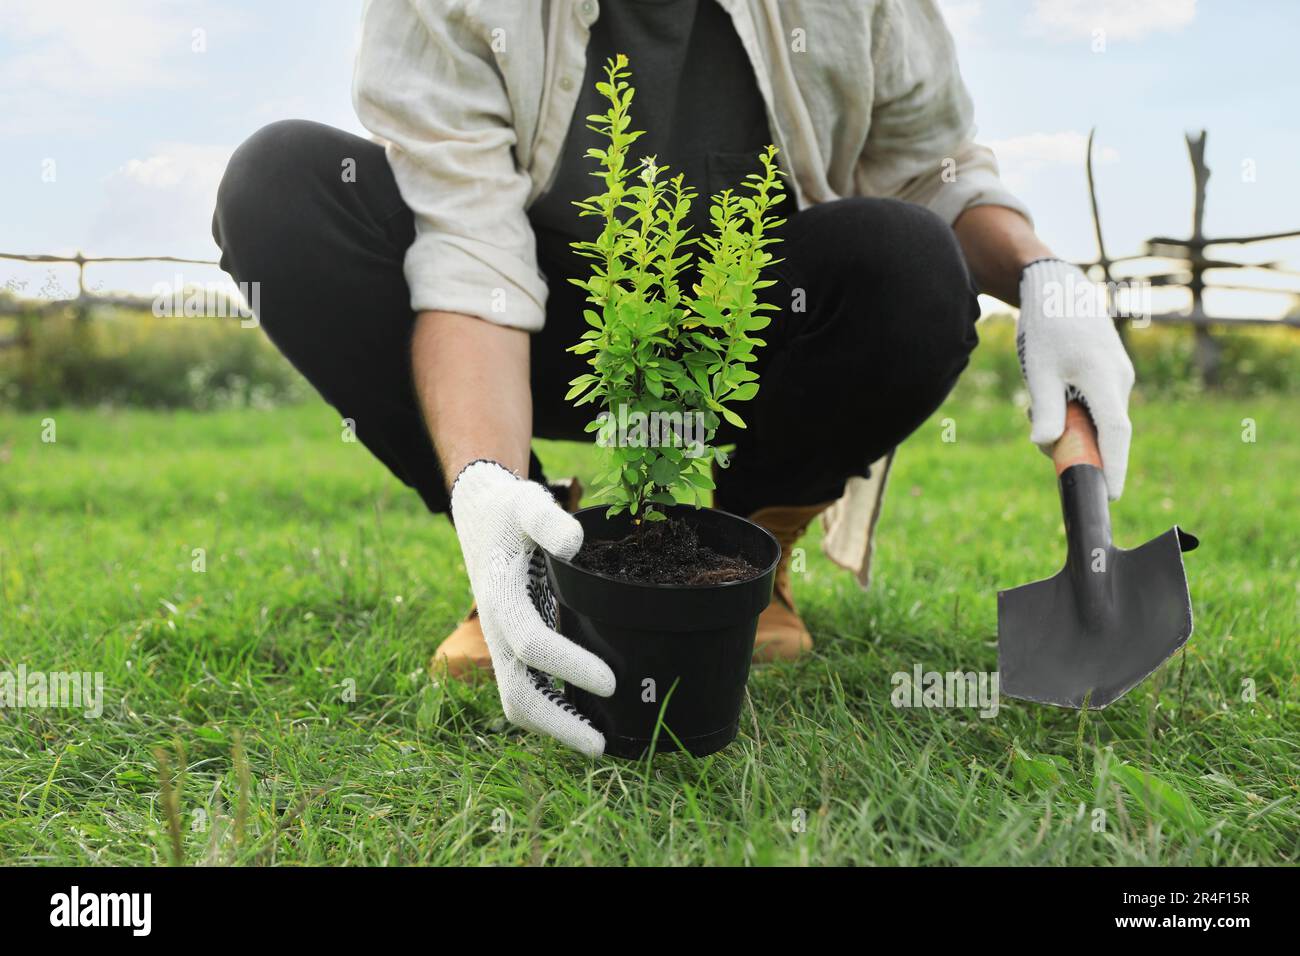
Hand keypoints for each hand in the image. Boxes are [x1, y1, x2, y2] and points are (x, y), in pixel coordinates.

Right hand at [449, 460, 614, 755]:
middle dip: (558, 723)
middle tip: (602, 745)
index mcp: (501, 596)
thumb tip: (573, 544)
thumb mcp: (527, 502)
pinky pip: (525, 689)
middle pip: (517, 693)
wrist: (481, 516)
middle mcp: (498, 629)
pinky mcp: (512, 647)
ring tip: (599, 742)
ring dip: (554, 726)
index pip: (531, 642)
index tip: (609, 681)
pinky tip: (586, 719)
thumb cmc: (511, 511)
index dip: (568, 666)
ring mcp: (502, 643)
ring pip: (518, 700)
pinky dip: (552, 711)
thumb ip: (548, 519)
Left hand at [1017, 259, 1135, 498]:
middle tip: (1043, 441)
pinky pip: (1096, 405)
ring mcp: (1119, 376)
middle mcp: (1119, 380)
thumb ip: (1046, 409)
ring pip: (1097, 419)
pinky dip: (1074, 410)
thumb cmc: (1046, 327)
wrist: (1058, 290)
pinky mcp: (1112, 373)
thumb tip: (1045, 445)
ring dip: (1069, 424)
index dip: (1114, 466)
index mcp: (1104, 378)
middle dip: (1076, 445)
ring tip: (1037, 399)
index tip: (1110, 496)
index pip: (1115, 433)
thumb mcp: (1038, 370)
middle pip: (1103, 431)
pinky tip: (1050, 390)